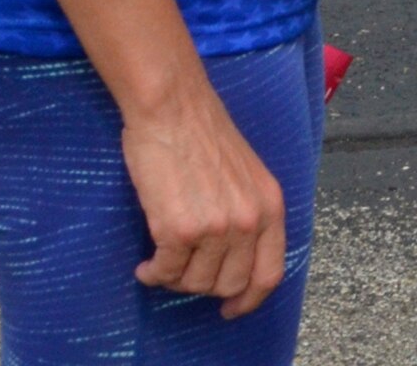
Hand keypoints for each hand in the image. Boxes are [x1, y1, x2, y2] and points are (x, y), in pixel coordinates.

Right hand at [123, 88, 285, 318]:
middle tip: (184, 270)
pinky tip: (147, 264)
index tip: (232, 310)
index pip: (269, 273)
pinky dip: (153, 274)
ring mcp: (216, 228)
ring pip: (195, 283)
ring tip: (163, 261)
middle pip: (229, 285)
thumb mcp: (246, 173)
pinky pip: (166, 273)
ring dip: (176, 279)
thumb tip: (233, 258)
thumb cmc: (202, 132)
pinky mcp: (180, 230)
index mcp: (270, 205)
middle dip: (203, 285)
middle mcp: (249, 220)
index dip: (249, 299)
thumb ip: (248, 213)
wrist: (172, 107)